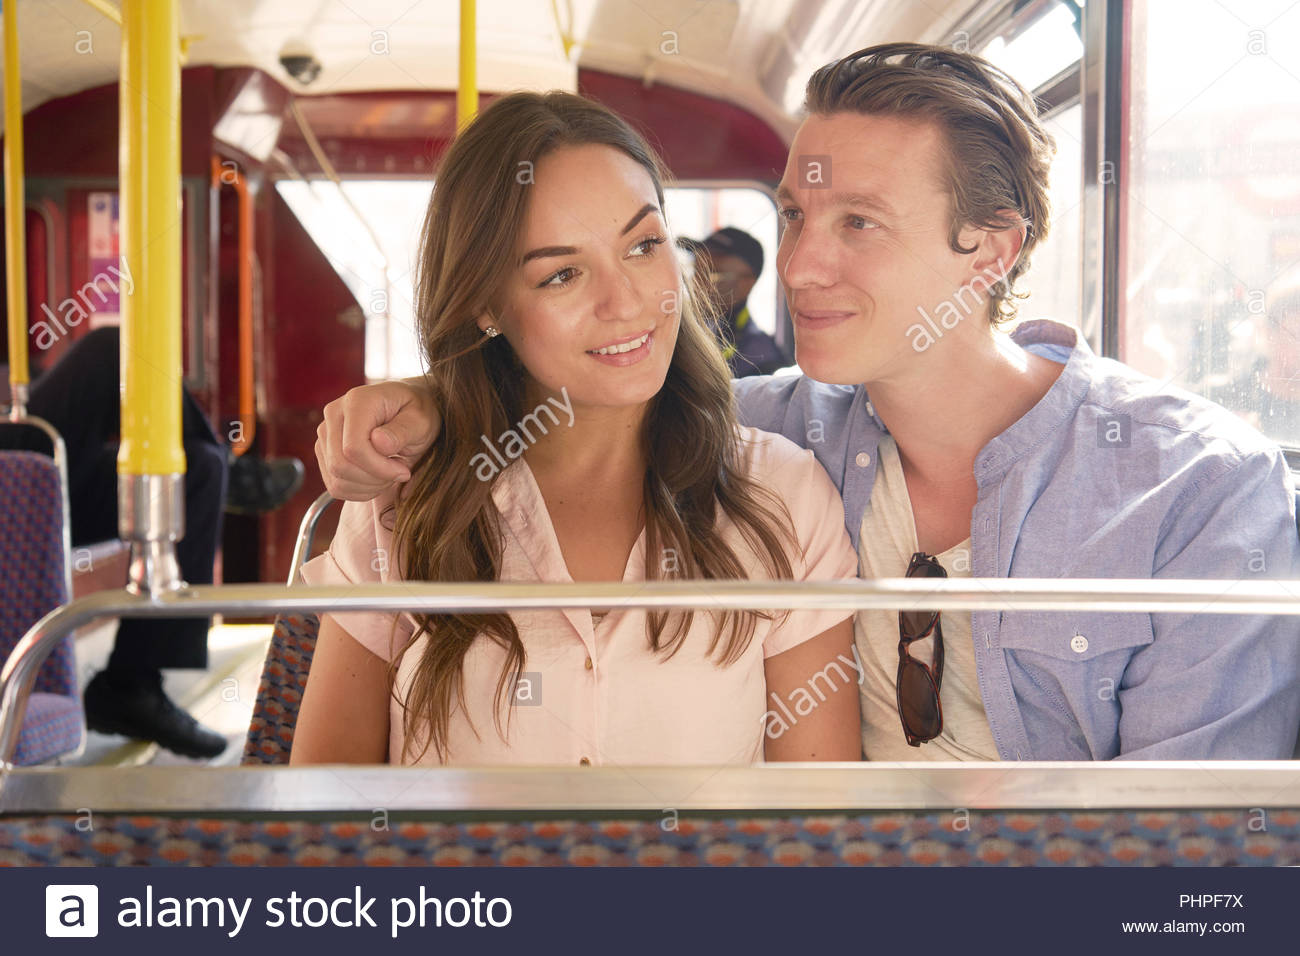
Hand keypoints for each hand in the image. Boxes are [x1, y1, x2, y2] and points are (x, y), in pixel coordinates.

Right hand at [315, 379, 439, 499]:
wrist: (407, 412)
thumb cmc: (416, 415)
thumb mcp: (421, 421)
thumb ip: (403, 431)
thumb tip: (378, 442)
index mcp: (357, 401)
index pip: (354, 448)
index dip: (379, 468)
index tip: (404, 471)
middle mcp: (334, 414)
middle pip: (340, 465)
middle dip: (374, 479)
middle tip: (399, 473)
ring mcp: (325, 433)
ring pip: (336, 479)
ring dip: (368, 487)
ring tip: (389, 473)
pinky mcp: (324, 451)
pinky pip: (335, 485)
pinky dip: (359, 491)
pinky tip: (377, 478)